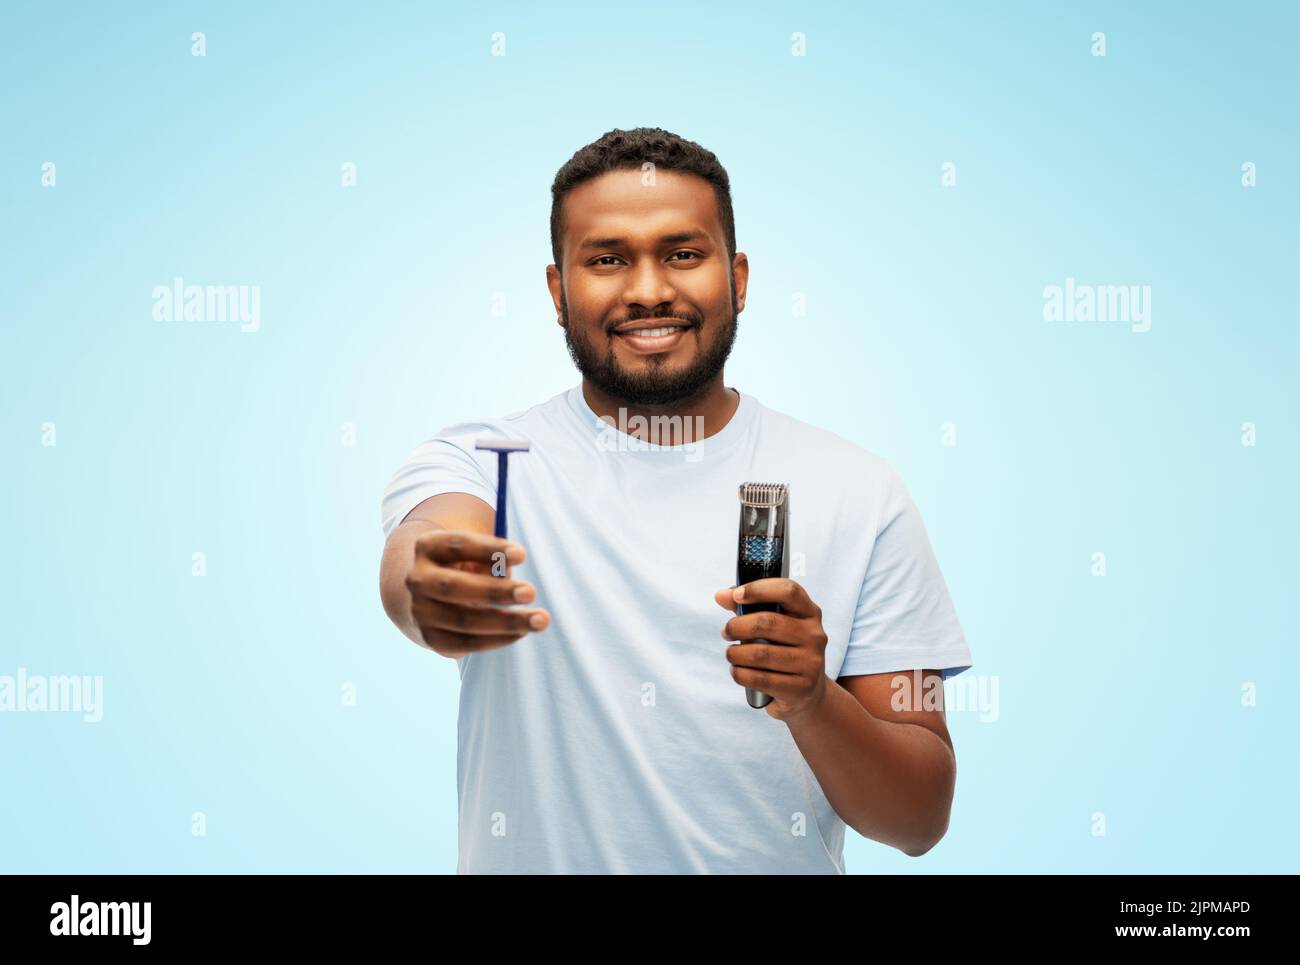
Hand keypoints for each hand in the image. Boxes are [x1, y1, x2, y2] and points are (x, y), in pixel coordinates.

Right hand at [406, 530, 549, 657]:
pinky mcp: (430, 638)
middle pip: (454, 587)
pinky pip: (466, 643)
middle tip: (531, 592)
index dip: (489, 549)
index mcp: (427, 547)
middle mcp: (417, 579)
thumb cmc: (463, 566)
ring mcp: (420, 612)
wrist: (426, 595)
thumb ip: (492, 561)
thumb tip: (509, 576)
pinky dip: (497, 639)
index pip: (457, 545)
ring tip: (540, 619)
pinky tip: (521, 632)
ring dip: (506, 622)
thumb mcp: (475, 555)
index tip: (522, 555)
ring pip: (464, 621)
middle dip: (496, 592)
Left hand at [714, 578, 829, 722]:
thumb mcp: (773, 625)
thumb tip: (721, 595)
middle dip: (737, 626)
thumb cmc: (784, 650)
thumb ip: (747, 607)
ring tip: (731, 654)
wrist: (808, 693)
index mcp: (810, 613)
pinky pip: (760, 679)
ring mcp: (810, 663)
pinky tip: (737, 671)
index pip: (788, 591)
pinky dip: (740, 674)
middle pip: (767, 622)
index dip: (759, 589)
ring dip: (735, 653)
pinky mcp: (801, 688)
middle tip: (726, 632)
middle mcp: (814, 635)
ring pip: (760, 653)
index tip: (736, 595)